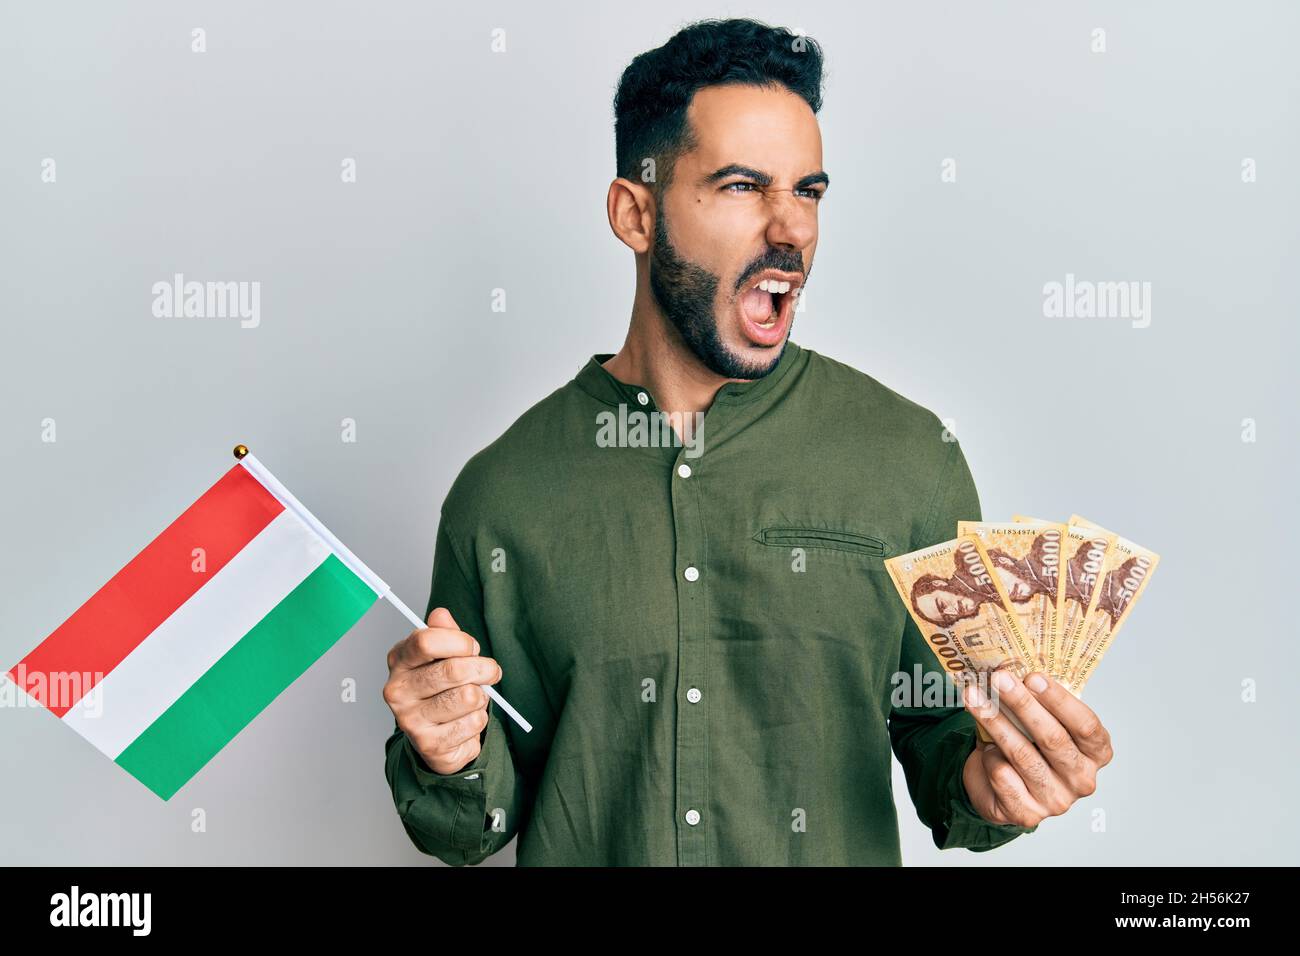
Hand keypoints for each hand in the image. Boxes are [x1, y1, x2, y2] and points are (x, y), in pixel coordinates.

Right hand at [383, 607, 502, 774]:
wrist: (435, 735)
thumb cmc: (441, 686)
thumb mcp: (442, 655)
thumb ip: (444, 633)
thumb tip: (441, 614)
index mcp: (399, 660)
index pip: (427, 641)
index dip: (460, 642)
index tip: (472, 648)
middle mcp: (398, 690)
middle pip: (453, 669)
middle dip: (483, 669)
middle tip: (491, 672)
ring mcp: (410, 720)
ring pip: (468, 697)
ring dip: (482, 697)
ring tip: (472, 699)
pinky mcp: (429, 745)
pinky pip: (473, 723)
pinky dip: (479, 720)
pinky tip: (465, 721)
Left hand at [960, 670, 1112, 827]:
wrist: (1002, 788)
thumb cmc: (1029, 745)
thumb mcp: (1040, 722)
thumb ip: (1038, 703)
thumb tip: (1012, 670)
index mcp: (1096, 753)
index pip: (1086, 726)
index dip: (1059, 700)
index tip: (1032, 677)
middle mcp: (1082, 779)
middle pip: (1053, 738)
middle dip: (1022, 704)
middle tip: (999, 678)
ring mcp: (1056, 800)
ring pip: (1022, 755)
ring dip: (995, 721)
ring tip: (974, 697)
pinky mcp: (1027, 813)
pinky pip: (1002, 776)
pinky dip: (989, 756)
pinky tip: (984, 747)